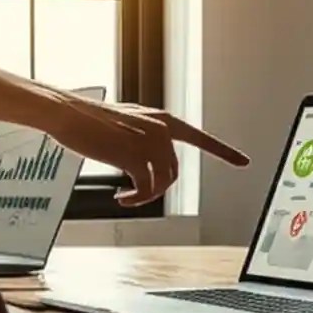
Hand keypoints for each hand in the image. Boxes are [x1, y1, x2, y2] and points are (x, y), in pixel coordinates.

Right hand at [42, 96, 249, 206]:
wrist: (69, 114)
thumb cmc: (91, 120)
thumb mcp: (127, 122)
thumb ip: (144, 135)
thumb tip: (149, 160)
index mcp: (162, 120)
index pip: (200, 137)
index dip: (223, 151)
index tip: (243, 161)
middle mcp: (161, 129)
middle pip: (173, 171)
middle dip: (157, 187)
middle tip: (134, 194)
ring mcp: (149, 142)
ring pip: (162, 182)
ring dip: (145, 196)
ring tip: (128, 196)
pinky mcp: (134, 156)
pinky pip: (146, 188)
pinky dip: (136, 198)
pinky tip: (122, 198)